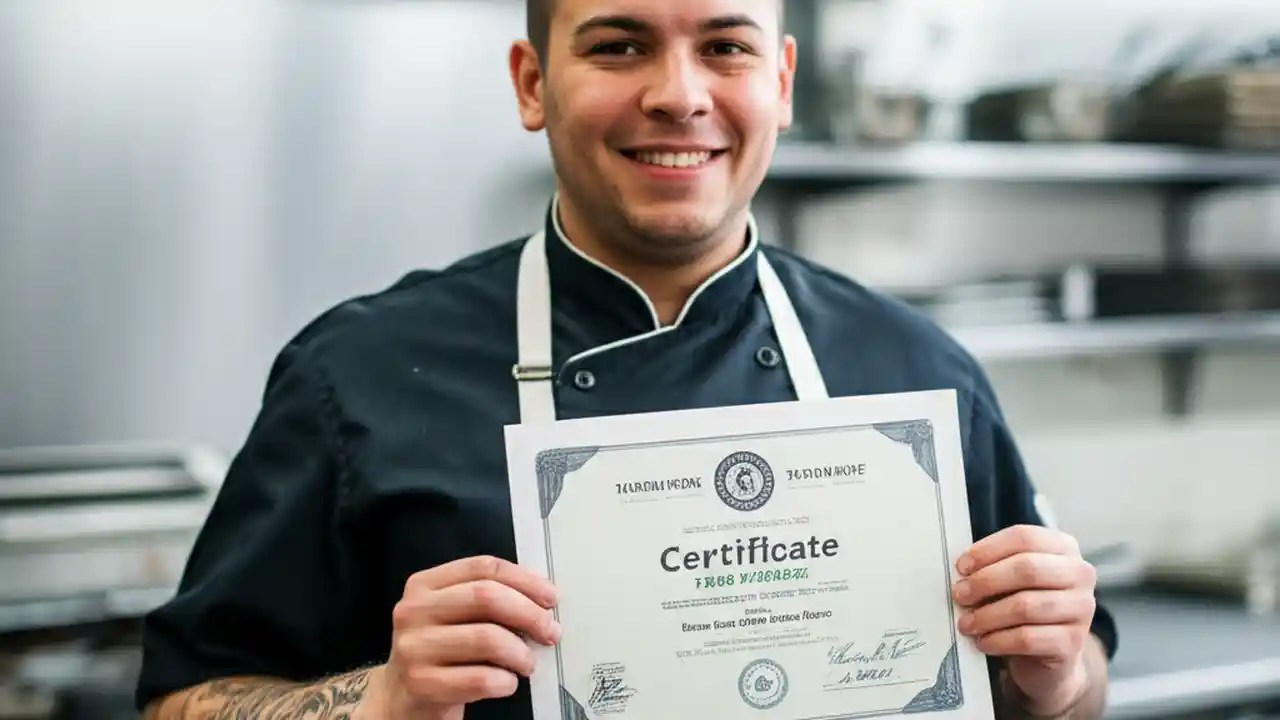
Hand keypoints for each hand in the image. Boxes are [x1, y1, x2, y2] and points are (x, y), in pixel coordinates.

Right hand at [365, 555, 560, 719]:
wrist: (400, 698)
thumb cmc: (438, 653)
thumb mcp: (451, 615)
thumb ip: (485, 599)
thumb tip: (541, 598)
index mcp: (424, 585)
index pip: (482, 568)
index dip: (524, 579)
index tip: (550, 597)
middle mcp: (414, 611)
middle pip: (487, 597)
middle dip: (530, 614)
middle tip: (550, 631)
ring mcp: (414, 647)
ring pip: (487, 638)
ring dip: (520, 653)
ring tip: (527, 663)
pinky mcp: (421, 684)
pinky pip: (480, 678)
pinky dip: (505, 681)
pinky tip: (507, 683)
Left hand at [952, 525, 1096, 715]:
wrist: (1049, 653)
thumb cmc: (1023, 605)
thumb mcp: (1011, 579)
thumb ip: (993, 566)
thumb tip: (962, 569)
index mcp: (1064, 547)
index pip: (1025, 538)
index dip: (988, 549)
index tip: (962, 566)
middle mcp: (1080, 574)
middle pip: (1027, 569)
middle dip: (985, 581)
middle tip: (959, 594)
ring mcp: (1081, 608)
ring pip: (1026, 606)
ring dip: (987, 615)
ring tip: (966, 623)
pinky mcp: (1072, 642)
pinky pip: (1028, 638)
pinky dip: (998, 640)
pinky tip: (983, 642)